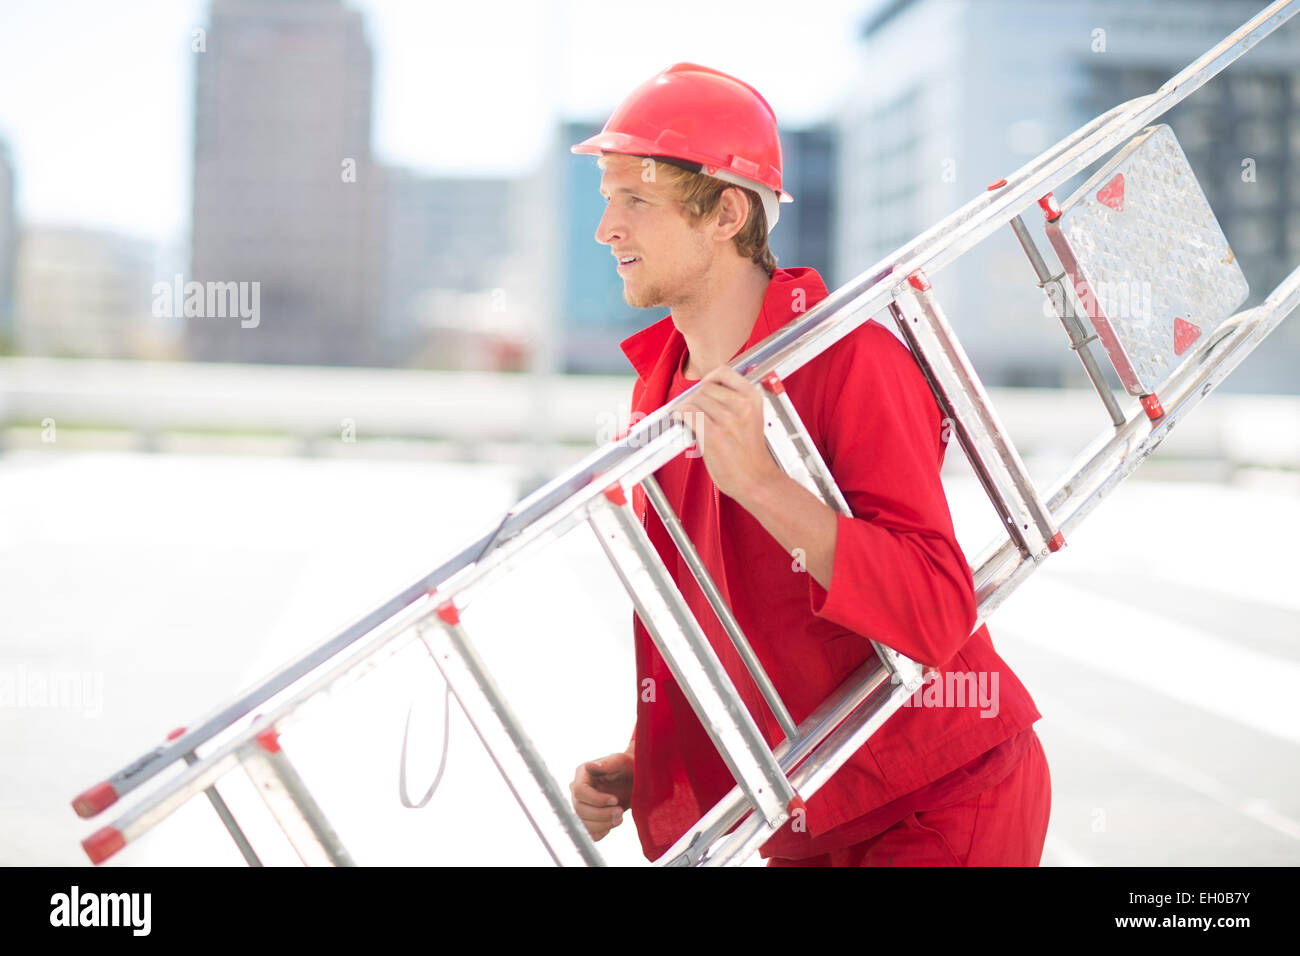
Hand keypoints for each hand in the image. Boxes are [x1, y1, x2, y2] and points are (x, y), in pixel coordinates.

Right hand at [570, 752, 633, 840]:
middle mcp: (577, 791)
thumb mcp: (620, 761)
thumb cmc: (627, 767)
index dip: (596, 799)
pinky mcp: (588, 818)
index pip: (579, 791)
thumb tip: (589, 765)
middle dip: (601, 814)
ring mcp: (581, 805)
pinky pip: (588, 832)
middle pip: (580, 809)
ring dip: (602, 824)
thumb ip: (606, 764)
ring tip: (620, 818)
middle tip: (620, 812)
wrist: (633, 779)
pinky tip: (612, 823)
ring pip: (583, 823)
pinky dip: (600, 832)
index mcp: (582, 774)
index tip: (615, 800)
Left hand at [672, 365, 782, 505]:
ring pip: (694, 401)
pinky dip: (680, 416)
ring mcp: (728, 420)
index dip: (709, 379)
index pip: (723, 372)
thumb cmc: (751, 454)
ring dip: (688, 409)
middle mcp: (742, 406)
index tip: (704, 388)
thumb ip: (733, 402)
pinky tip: (681, 421)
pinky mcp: (714, 435)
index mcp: (753, 398)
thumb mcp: (751, 418)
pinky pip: (689, 414)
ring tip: (692, 421)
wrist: (757, 481)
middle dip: (697, 399)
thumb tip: (704, 391)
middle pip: (704, 388)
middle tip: (697, 412)